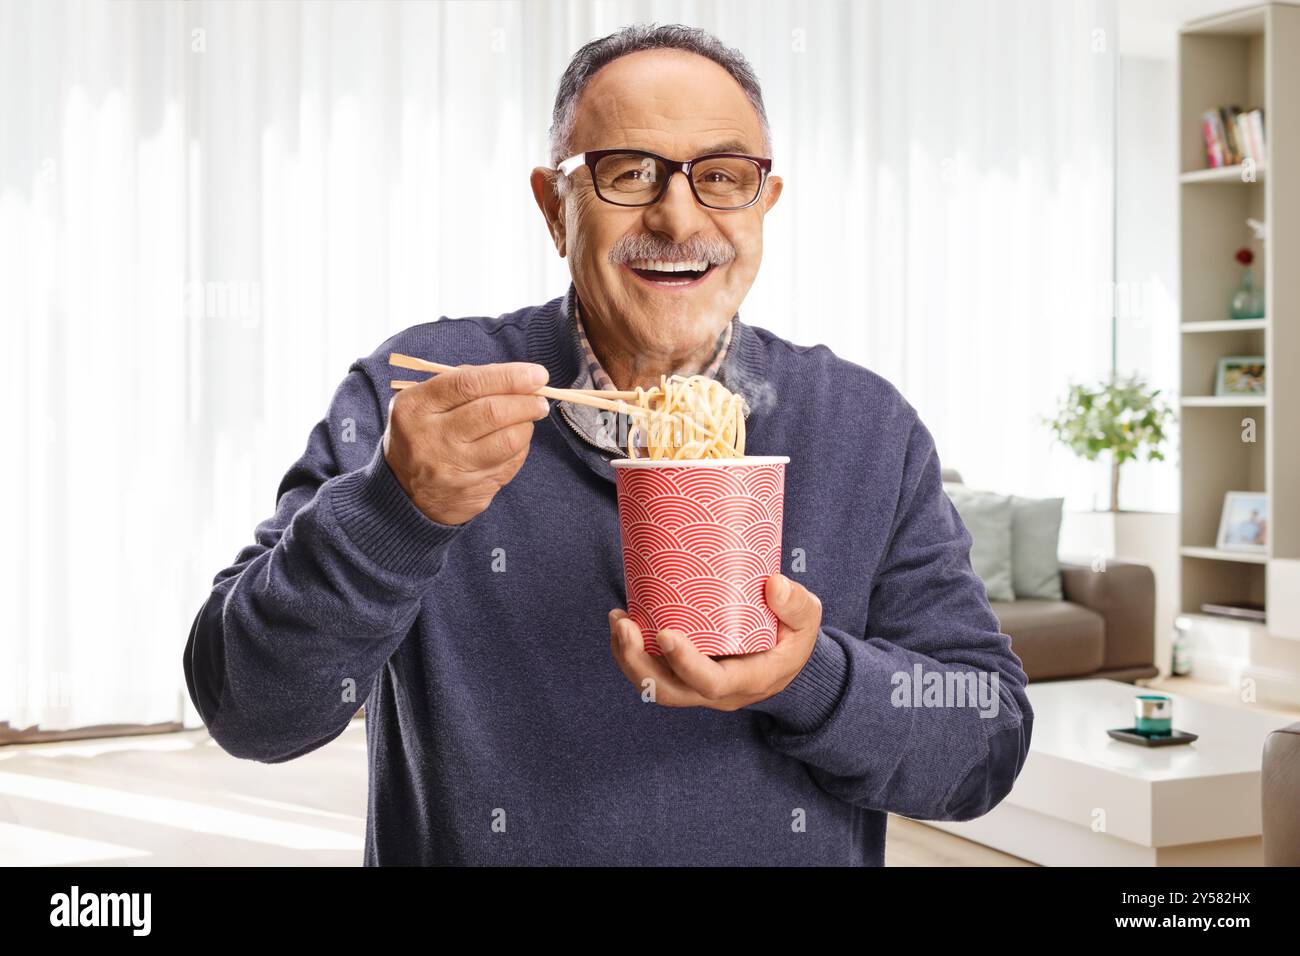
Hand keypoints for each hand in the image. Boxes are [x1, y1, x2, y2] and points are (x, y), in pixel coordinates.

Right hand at [383, 362, 550, 524]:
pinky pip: (510, 464)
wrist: (404, 492)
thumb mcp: (424, 402)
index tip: (537, 375)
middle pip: (492, 413)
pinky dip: (520, 448)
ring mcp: (452, 469)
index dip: (509, 376)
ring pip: (507, 441)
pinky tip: (515, 441)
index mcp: (417, 406)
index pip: (469, 383)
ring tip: (529, 417)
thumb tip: (518, 376)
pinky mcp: (471, 491)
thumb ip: (464, 384)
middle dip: (526, 402)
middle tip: (540, 399)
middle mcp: (431, 438)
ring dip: (527, 425)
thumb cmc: (422, 434)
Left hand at [609, 574, 822, 709]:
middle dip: (638, 663)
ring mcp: (697, 686)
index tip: (665, 634)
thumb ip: (796, 604)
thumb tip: (774, 585)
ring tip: (618, 620)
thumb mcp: (808, 620)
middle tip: (624, 624)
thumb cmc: (794, 635)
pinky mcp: (683, 674)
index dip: (685, 664)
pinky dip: (631, 652)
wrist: (785, 658)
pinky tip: (623, 622)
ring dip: (627, 657)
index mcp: (749, 680)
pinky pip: (652, 673)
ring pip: (654, 686)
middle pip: (669, 692)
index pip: (712, 683)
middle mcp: (717, 691)